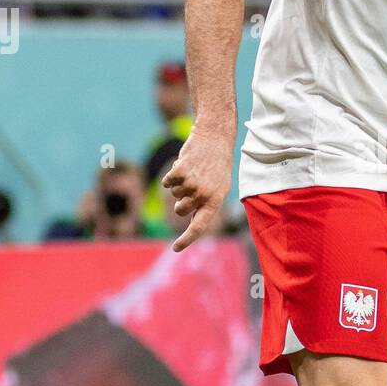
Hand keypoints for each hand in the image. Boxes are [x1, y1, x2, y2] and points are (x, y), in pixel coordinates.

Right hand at [162, 127, 233, 251]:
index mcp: (215, 201)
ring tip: (193, 171)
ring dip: (178, 184)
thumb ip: (206, 205)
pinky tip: (183, 165)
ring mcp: (191, 183)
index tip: (176, 248)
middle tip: (191, 186)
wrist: (214, 137)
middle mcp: (203, 195)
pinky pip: (166, 182)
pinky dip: (171, 175)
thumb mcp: (219, 186)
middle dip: (180, 202)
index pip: (198, 226)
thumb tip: (192, 223)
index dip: (187, 239)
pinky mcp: (180, 172)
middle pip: (180, 211)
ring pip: (173, 194)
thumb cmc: (217, 163)